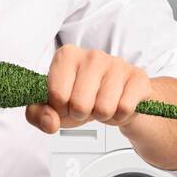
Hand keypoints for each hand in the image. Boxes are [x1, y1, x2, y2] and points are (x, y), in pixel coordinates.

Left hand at [26, 44, 152, 133]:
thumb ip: (38, 115)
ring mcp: (117, 63)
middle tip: (86, 106)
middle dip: (81, 114)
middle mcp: (92, 55)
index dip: (59, 109)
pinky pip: (124, 109)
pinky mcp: (138, 77)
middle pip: (79, 104)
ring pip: (103, 108)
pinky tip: (118, 105)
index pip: (56, 94)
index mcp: (66, 56)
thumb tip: (50, 122)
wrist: (117, 100)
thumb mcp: (53, 108)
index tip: (65, 103)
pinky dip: (119, 116)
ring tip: (102, 105)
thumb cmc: (82, 99)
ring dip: (102, 116)